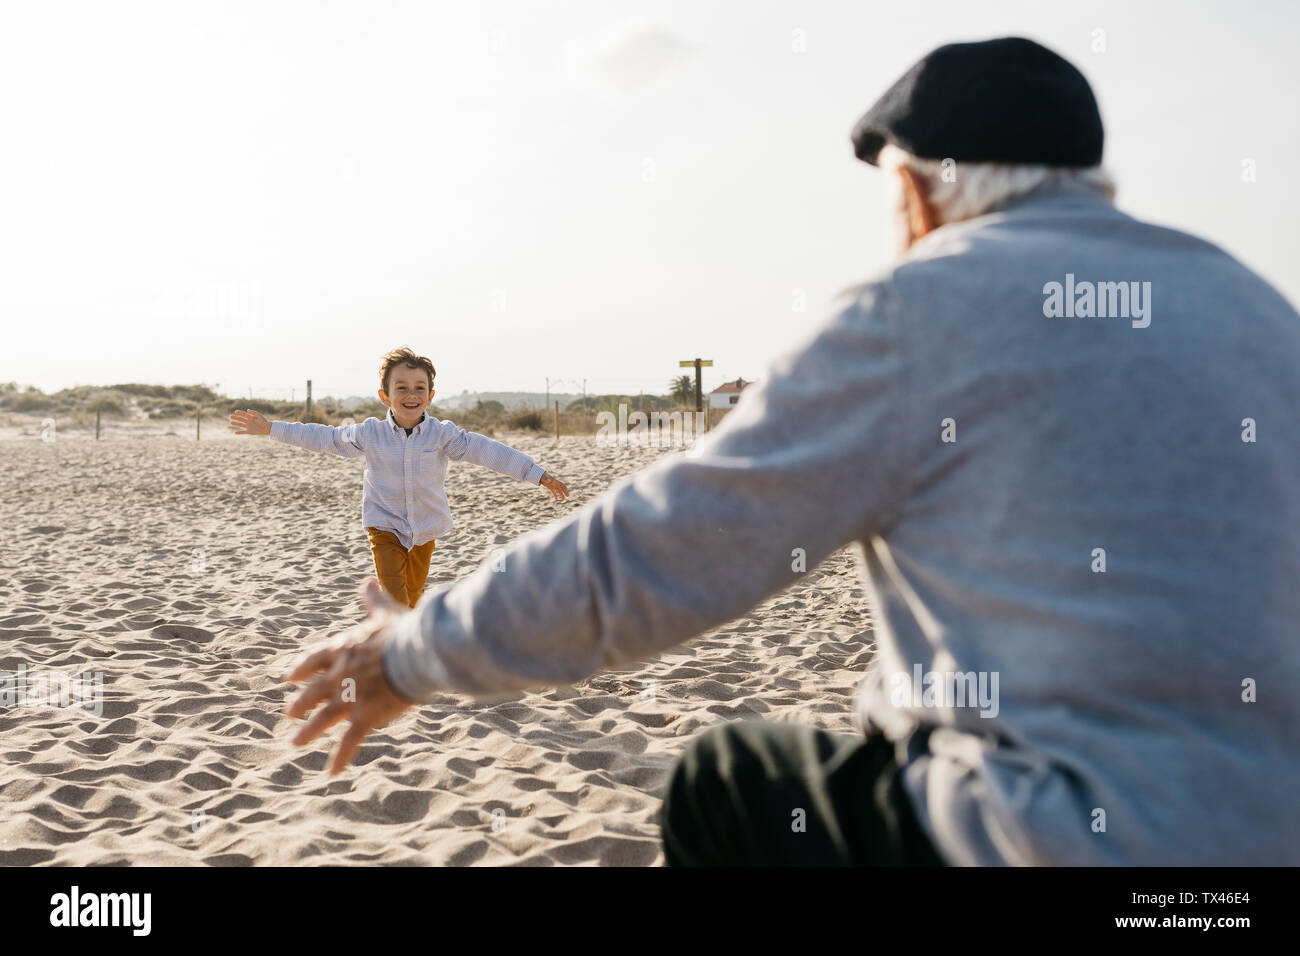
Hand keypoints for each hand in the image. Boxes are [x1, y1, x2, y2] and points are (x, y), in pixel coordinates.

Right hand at [229, 409, 271, 435]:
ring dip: (235, 423)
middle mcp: (248, 421)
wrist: (267, 428)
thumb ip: (253, 413)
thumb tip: (247, 410)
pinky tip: (235, 433)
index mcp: (250, 417)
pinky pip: (243, 432)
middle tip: (230, 416)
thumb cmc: (264, 421)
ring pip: (240, 425)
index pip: (244, 414)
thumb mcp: (259, 416)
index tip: (235, 411)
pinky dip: (239, 433)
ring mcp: (248, 426)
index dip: (239, 412)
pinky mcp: (249, 431)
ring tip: (230, 422)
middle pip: (240, 419)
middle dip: (235, 417)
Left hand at [283, 578, 415, 774]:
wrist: (415, 652)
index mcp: (342, 649)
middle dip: (300, 704)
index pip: (313, 660)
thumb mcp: (385, 612)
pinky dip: (339, 758)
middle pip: (312, 693)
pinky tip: (330, 773)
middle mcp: (339, 676)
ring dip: (308, 733)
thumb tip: (369, 581)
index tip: (288, 677)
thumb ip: (373, 600)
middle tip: (290, 713)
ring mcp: (349, 699)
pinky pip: (348, 742)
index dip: (301, 669)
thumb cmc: (403, 630)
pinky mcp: (364, 718)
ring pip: (322, 720)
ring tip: (295, 743)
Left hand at [540, 472, 569, 500]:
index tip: (567, 491)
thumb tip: (549, 480)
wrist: (541, 476)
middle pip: (562, 488)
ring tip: (563, 499)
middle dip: (565, 492)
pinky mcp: (550, 488)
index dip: (565, 488)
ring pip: (559, 491)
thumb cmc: (543, 477)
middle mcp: (555, 484)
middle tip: (568, 496)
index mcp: (555, 482)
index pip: (562, 485)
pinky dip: (555, 495)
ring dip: (561, 494)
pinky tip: (556, 499)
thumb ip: (547, 480)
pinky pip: (554, 492)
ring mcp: (553, 486)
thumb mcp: (545, 479)